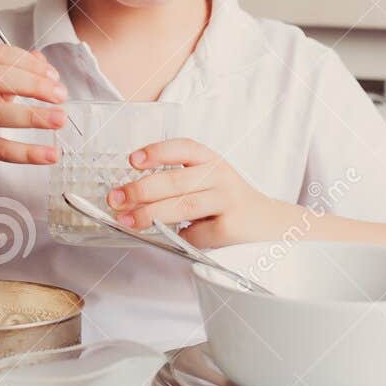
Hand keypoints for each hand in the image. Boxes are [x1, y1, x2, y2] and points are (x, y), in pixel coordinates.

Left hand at [105, 138, 299, 248]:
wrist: (270, 224)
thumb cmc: (227, 202)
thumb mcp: (208, 182)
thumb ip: (179, 183)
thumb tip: (130, 197)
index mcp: (212, 160)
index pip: (184, 148)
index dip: (158, 151)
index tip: (133, 160)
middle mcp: (221, 176)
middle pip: (176, 180)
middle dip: (141, 190)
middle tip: (115, 198)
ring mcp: (228, 200)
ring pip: (183, 206)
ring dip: (150, 214)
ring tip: (127, 220)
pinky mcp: (231, 227)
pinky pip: (197, 233)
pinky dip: (184, 237)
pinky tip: (182, 237)